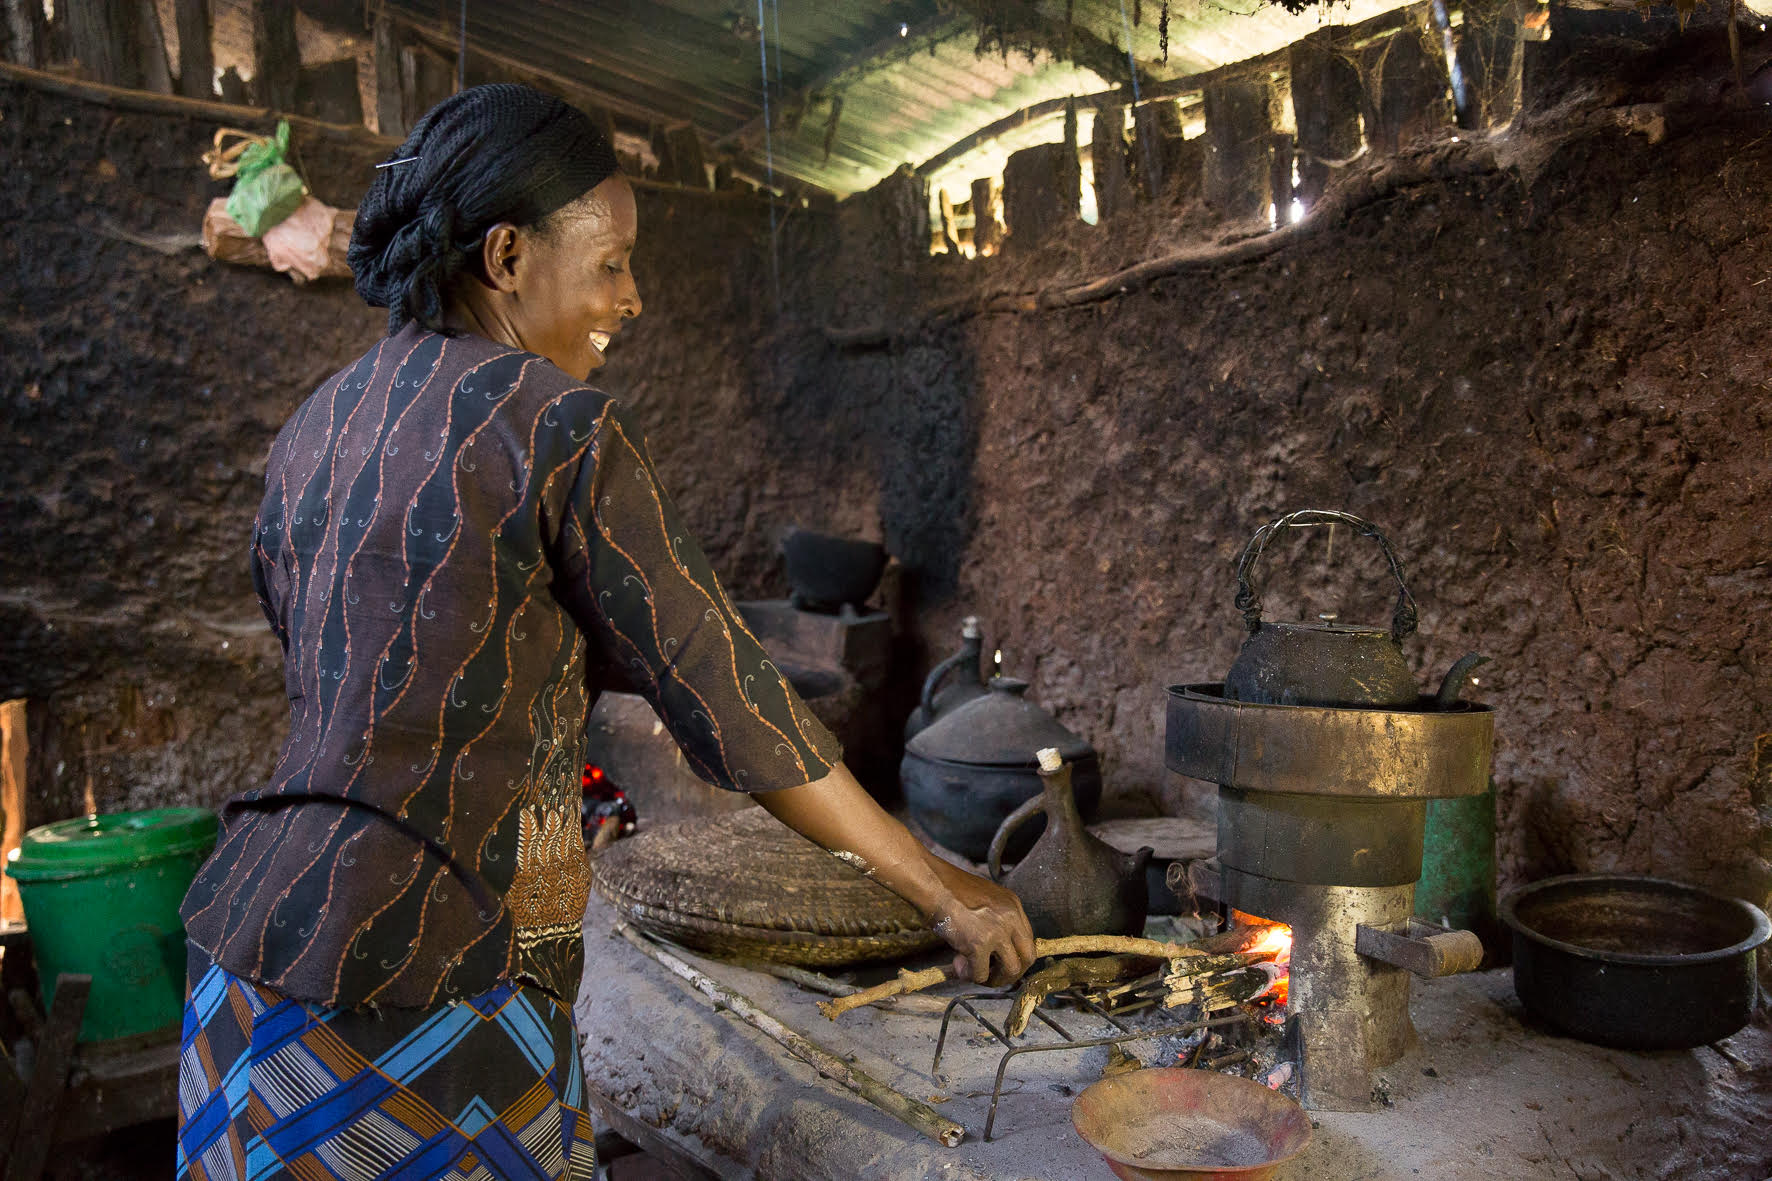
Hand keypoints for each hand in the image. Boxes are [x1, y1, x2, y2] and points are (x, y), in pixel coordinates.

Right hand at [930, 869, 1035, 987]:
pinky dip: (969, 976)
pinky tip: (958, 965)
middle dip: (1012, 972)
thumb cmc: (949, 890)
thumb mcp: (984, 899)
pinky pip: (981, 974)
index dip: (1015, 955)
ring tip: (974, 972)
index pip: (1027, 939)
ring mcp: (997, 931)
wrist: (932, 884)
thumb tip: (994, 949)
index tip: (1001, 962)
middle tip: (995, 976)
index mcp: (1013, 905)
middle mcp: (1011, 917)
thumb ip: (995, 919)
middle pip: (1028, 957)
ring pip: (1011, 970)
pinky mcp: (978, 944)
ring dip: (994, 979)